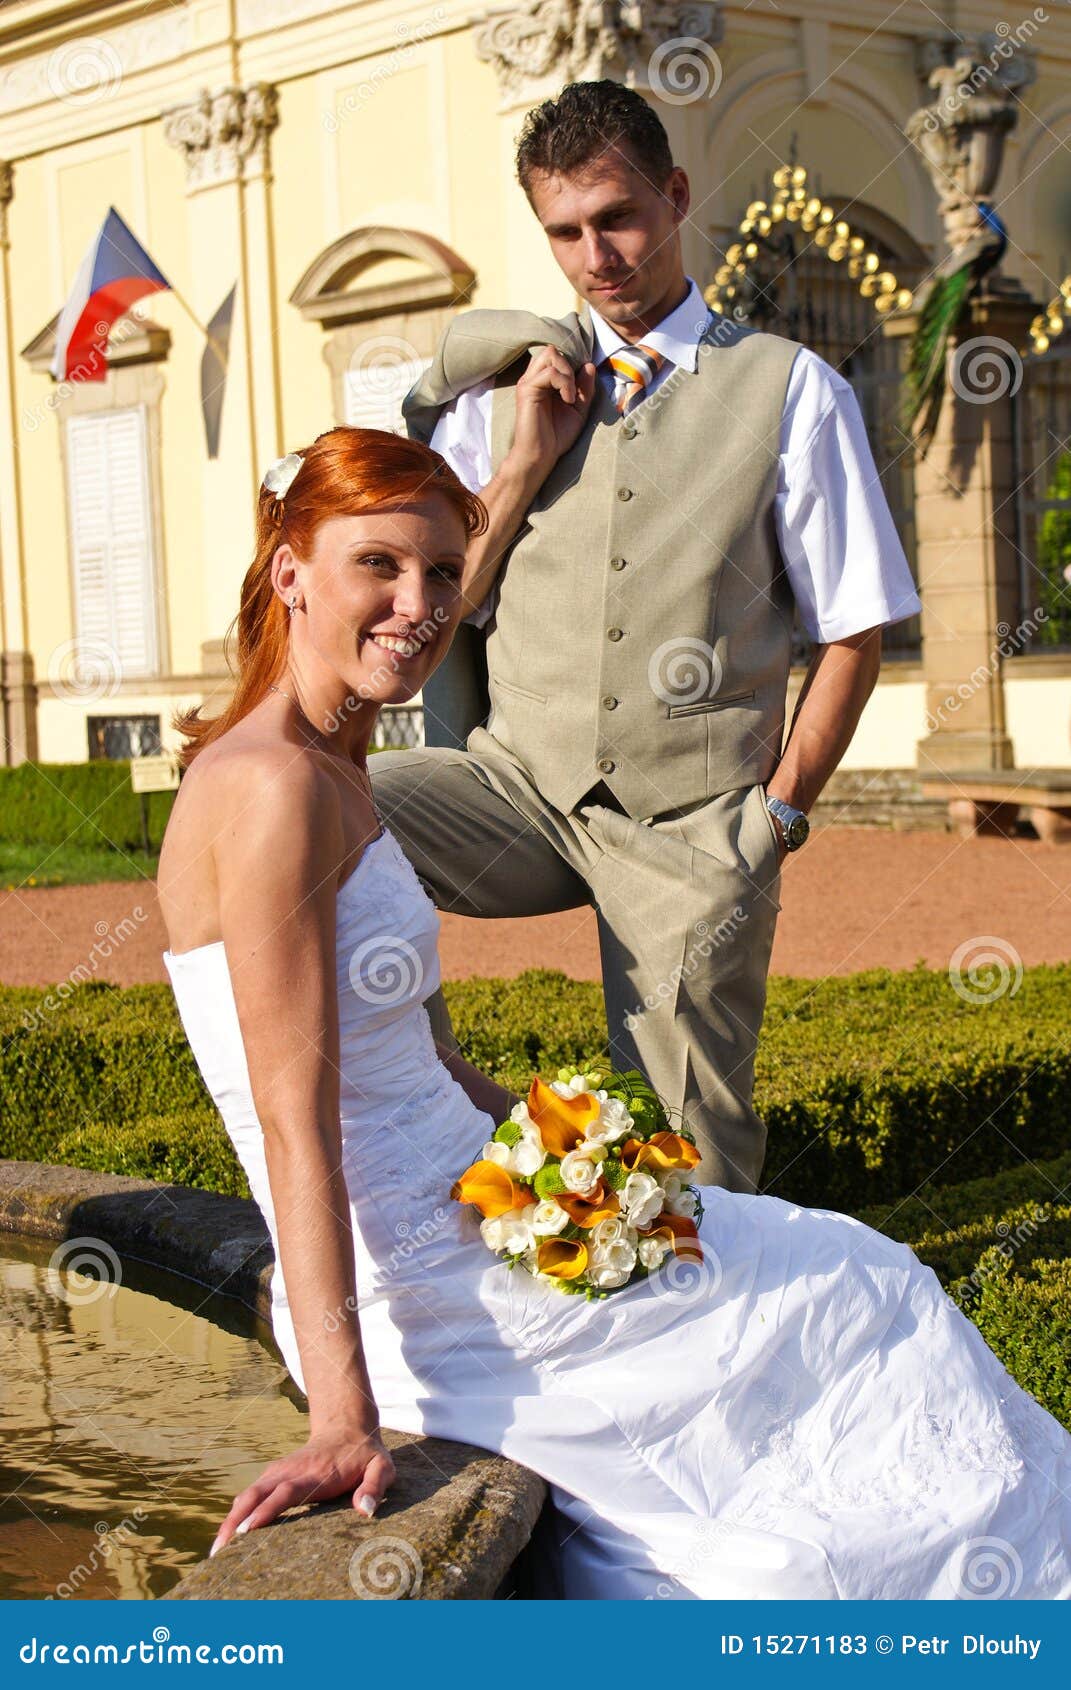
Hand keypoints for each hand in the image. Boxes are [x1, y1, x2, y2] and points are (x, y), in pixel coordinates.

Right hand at [208, 1425, 395, 1555]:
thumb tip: (364, 1511)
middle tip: (219, 1550)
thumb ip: (375, 1486)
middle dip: (236, 1520)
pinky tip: (227, 1538)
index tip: (246, 1530)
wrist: (347, 1428)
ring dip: (230, 1520)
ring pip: (247, 1495)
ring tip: (217, 1551)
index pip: (285, 1492)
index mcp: (314, 1473)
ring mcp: (278, 1472)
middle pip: (256, 1494)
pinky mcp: (273, 1477)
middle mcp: (289, 1471)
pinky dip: (236, 1515)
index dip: (265, 1510)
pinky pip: (250, 1496)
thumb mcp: (382, 1466)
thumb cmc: (365, 1455)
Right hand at [508, 345, 597, 476]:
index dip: (572, 364)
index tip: (581, 384)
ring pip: (550, 355)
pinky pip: (550, 372)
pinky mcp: (526, 389)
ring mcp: (529, 382)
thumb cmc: (556, 436)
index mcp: (543, 381)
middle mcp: (534, 378)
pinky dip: (564, 384)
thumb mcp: (578, 409)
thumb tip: (589, 365)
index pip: (557, 356)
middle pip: (551, 350)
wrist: (541, 456)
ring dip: (567, 374)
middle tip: (575, 390)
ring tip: (571, 397)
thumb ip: (585, 388)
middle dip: (569, 365)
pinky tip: (568, 400)